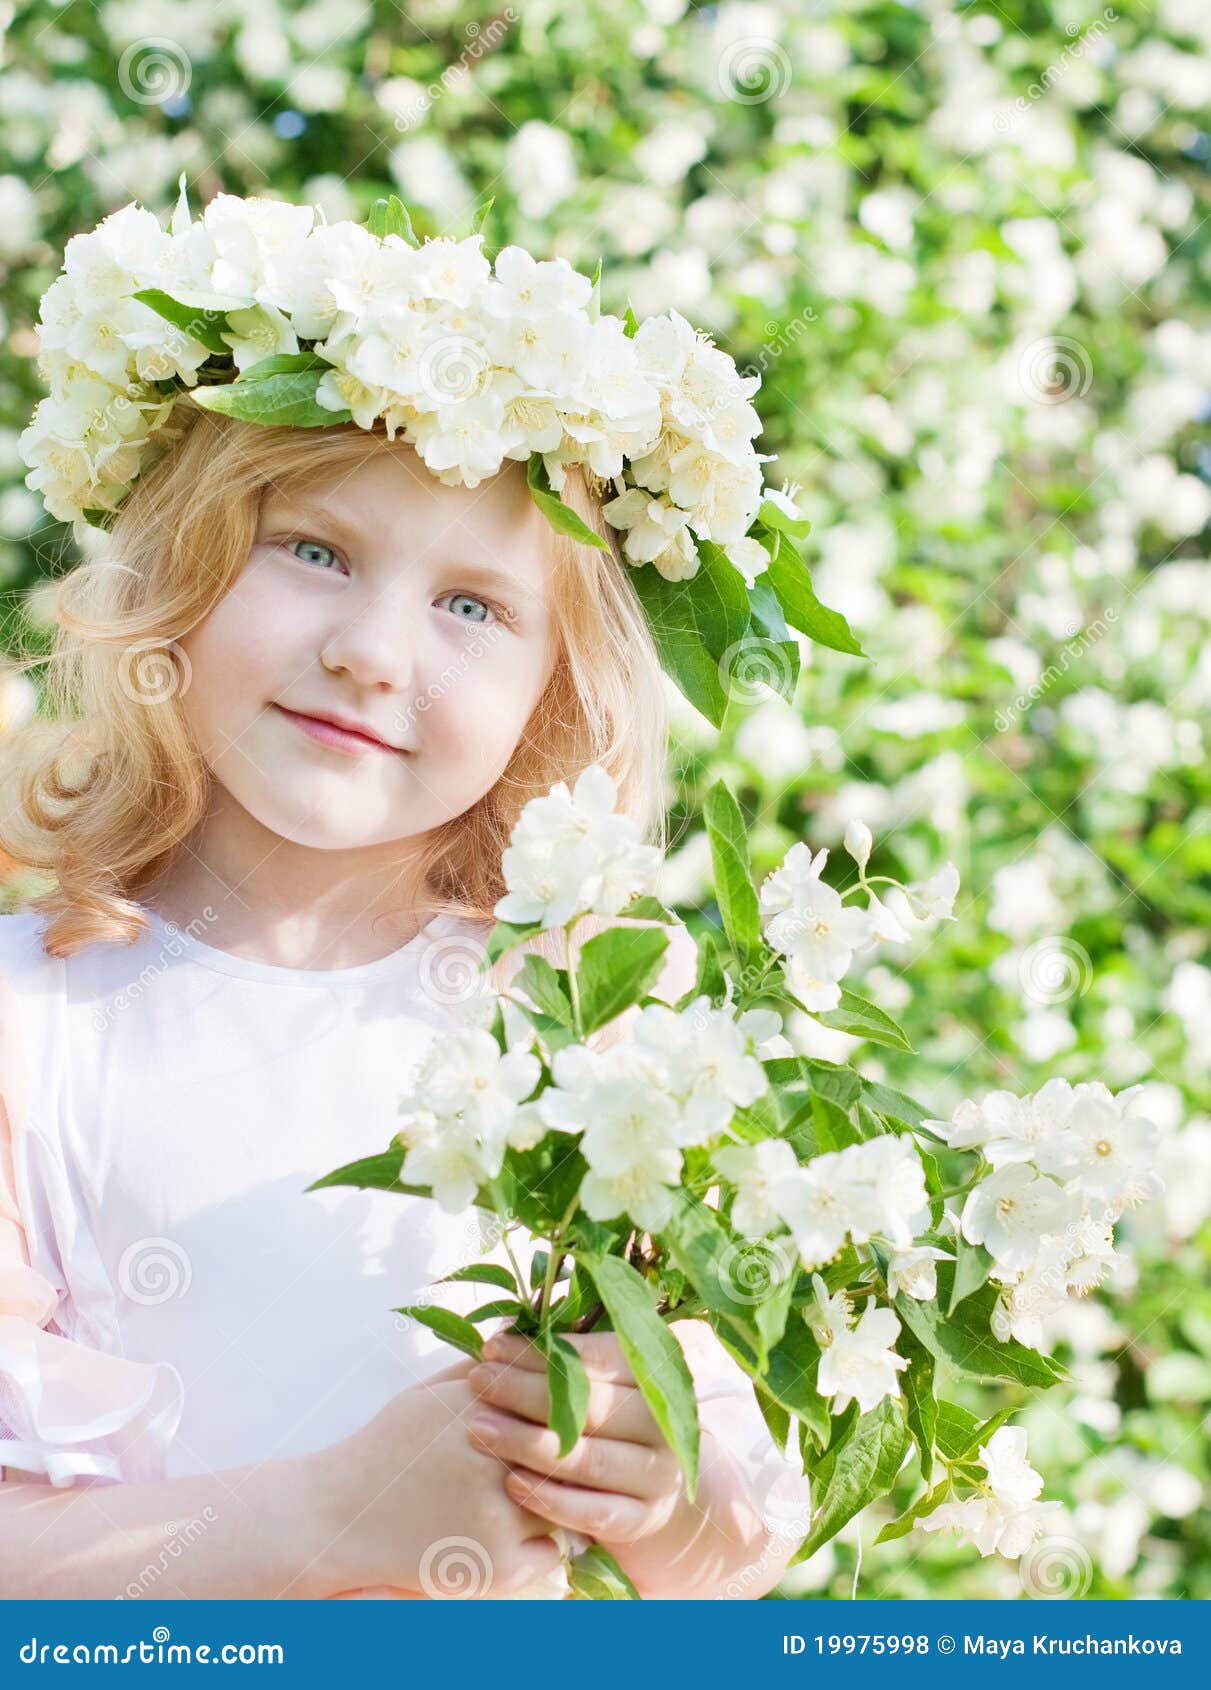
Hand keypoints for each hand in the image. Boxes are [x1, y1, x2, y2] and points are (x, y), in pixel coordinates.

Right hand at [316, 1362, 564, 1597]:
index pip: (559, 1399)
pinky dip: (535, 1545)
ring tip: (521, 1498)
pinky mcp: (499, 1564)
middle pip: (569, 1449)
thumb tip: (530, 1338)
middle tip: (549, 1463)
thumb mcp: (432, 1394)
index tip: (552, 1425)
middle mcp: (497, 1454)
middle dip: (565, 1456)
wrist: (342, 1516)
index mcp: (484, 1404)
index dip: (563, 1414)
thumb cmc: (391, 1448)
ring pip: (566, 1500)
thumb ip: (484, 1369)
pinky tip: (502, 1535)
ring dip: (554, 1500)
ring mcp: (501, 1511)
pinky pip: (550, 1550)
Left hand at [465, 1330, 688, 1545]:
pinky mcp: (642, 1521)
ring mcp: (658, 1477)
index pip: (598, 1359)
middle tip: (478, 1381)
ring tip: (478, 1429)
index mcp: (657, 1379)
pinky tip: (510, 1483)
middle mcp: (663, 1426)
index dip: (542, 1353)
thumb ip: (564, 1361)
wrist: (645, 1488)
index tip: (492, 1346)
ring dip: (528, 1443)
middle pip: (591, 1407)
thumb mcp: (596, 1383)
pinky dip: (550, 1498)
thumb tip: (508, 1329)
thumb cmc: (606, 1420)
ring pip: (589, 1460)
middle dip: (526, 1391)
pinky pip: (593, 1512)